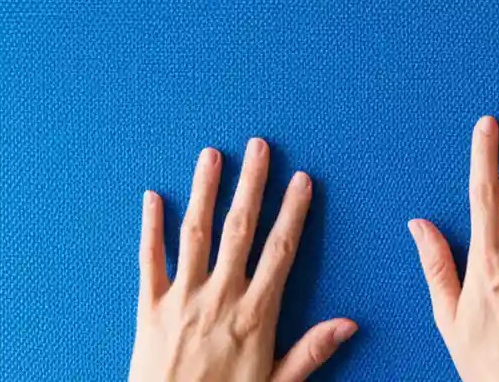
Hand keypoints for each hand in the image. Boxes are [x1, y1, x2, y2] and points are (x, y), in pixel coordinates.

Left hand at [129, 139, 356, 381]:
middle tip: (259, 146)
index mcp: (255, 315)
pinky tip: (152, 197)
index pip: (280, 250)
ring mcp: (182, 299)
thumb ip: (310, 352)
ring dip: (204, 190)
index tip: (302, 179)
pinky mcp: (149, 308)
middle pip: (240, 229)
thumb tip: (350, 324)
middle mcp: (220, 297)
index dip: (293, 212)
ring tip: (212, 155)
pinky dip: (150, 227)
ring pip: (196, 233)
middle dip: (251, 184)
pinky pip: (148, 260)